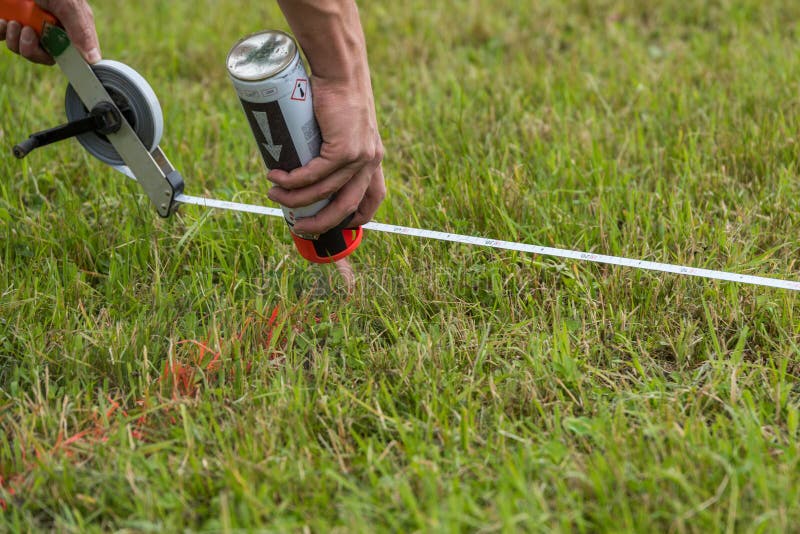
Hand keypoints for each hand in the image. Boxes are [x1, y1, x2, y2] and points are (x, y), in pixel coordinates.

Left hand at [0, 0, 99, 64]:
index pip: (71, 55)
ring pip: (23, 49)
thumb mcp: (68, 4)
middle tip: (27, 32)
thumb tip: (94, 58)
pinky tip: (3, 20)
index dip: (62, 59)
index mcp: (70, 25)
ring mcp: (28, 24)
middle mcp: (49, 27)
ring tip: (13, 22)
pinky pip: (4, 36)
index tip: (50, 52)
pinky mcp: (9, 21)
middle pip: (44, 55)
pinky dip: (1, 32)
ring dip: (15, 40)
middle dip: (32, 49)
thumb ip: (81, 30)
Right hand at [266, 74, 385, 234]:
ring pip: (325, 191)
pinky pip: (316, 174)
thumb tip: (303, 160)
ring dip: (296, 198)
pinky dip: (295, 181)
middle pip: (347, 205)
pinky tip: (279, 178)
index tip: (337, 225)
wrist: (341, 69)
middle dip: (321, 222)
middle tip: (298, 224)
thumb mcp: (341, 124)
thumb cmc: (336, 92)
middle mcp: (371, 160)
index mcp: (374, 157)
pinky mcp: (344, 148)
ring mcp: (359, 156)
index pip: (374, 197)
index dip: (357, 216)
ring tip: (274, 192)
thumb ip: (334, 143)